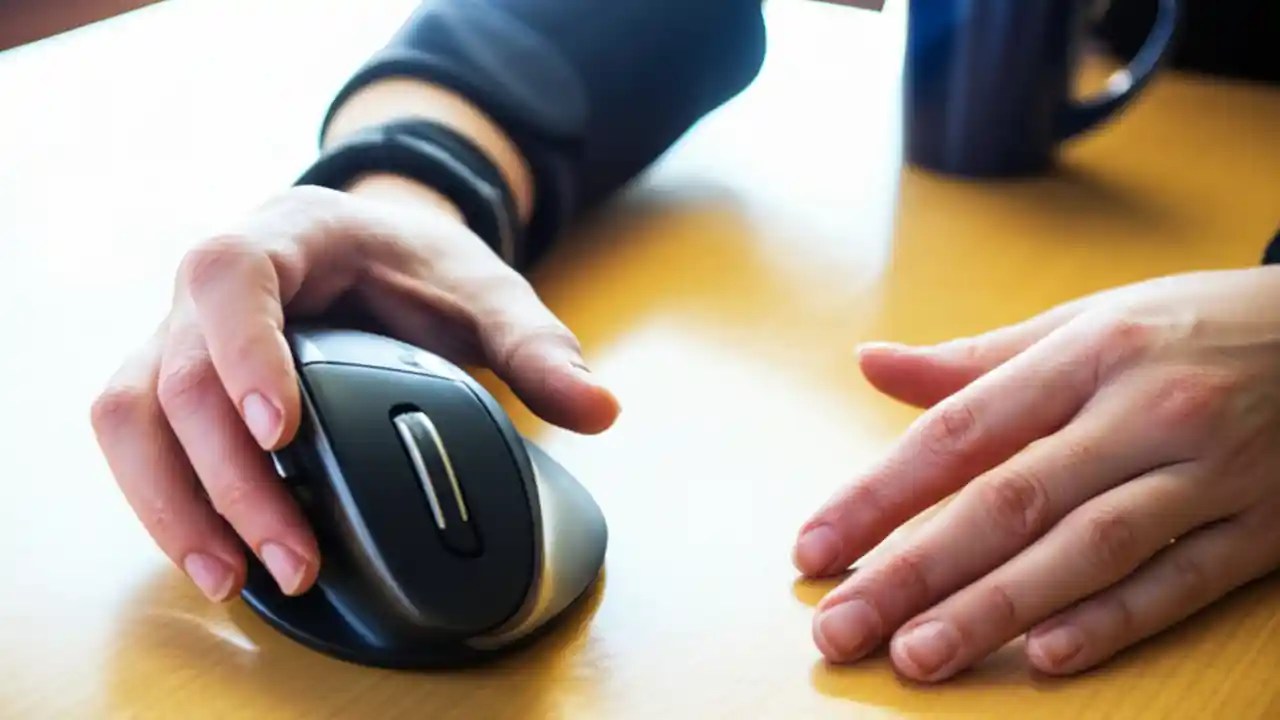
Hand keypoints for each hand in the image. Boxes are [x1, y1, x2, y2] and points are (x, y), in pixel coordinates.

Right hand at [91, 179, 619, 602]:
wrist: (376, 247)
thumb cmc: (420, 263)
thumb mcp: (487, 292)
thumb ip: (538, 347)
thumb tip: (598, 409)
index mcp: (290, 236)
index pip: (234, 277)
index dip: (246, 353)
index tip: (285, 433)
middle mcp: (215, 283)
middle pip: (177, 370)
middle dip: (229, 475)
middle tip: (293, 554)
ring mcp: (180, 329)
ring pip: (130, 412)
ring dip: (173, 502)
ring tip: (232, 577)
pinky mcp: (172, 377)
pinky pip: (134, 437)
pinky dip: (162, 500)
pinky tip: (214, 557)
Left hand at [794, 266, 1279, 679]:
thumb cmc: (1191, 328)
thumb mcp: (1085, 323)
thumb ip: (974, 360)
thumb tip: (870, 363)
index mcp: (1085, 356)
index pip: (958, 432)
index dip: (879, 496)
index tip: (814, 550)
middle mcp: (1141, 413)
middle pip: (1009, 502)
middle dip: (914, 572)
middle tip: (841, 630)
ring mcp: (1208, 475)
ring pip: (1088, 551)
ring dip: (996, 609)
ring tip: (917, 657)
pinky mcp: (1262, 529)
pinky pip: (1179, 584)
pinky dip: (1113, 623)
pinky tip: (1045, 659)